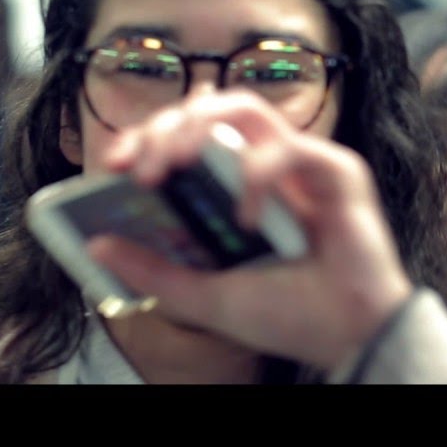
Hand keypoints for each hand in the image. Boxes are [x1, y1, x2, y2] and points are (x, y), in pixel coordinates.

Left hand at [89, 90, 414, 370]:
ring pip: (245, 108)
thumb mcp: (205, 296)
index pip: (187, 138)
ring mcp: (302, 165)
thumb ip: (155, 271)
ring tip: (176, 164)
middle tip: (140, 166)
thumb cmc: (291, 316)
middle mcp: (268, 167)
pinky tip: (245, 216)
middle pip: (210, 111)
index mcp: (237, 189)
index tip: (114, 165)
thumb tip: (97, 245)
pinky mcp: (337, 171)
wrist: (349, 338)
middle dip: (165, 127)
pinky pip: (288, 148)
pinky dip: (257, 174)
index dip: (148, 139)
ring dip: (200, 127)